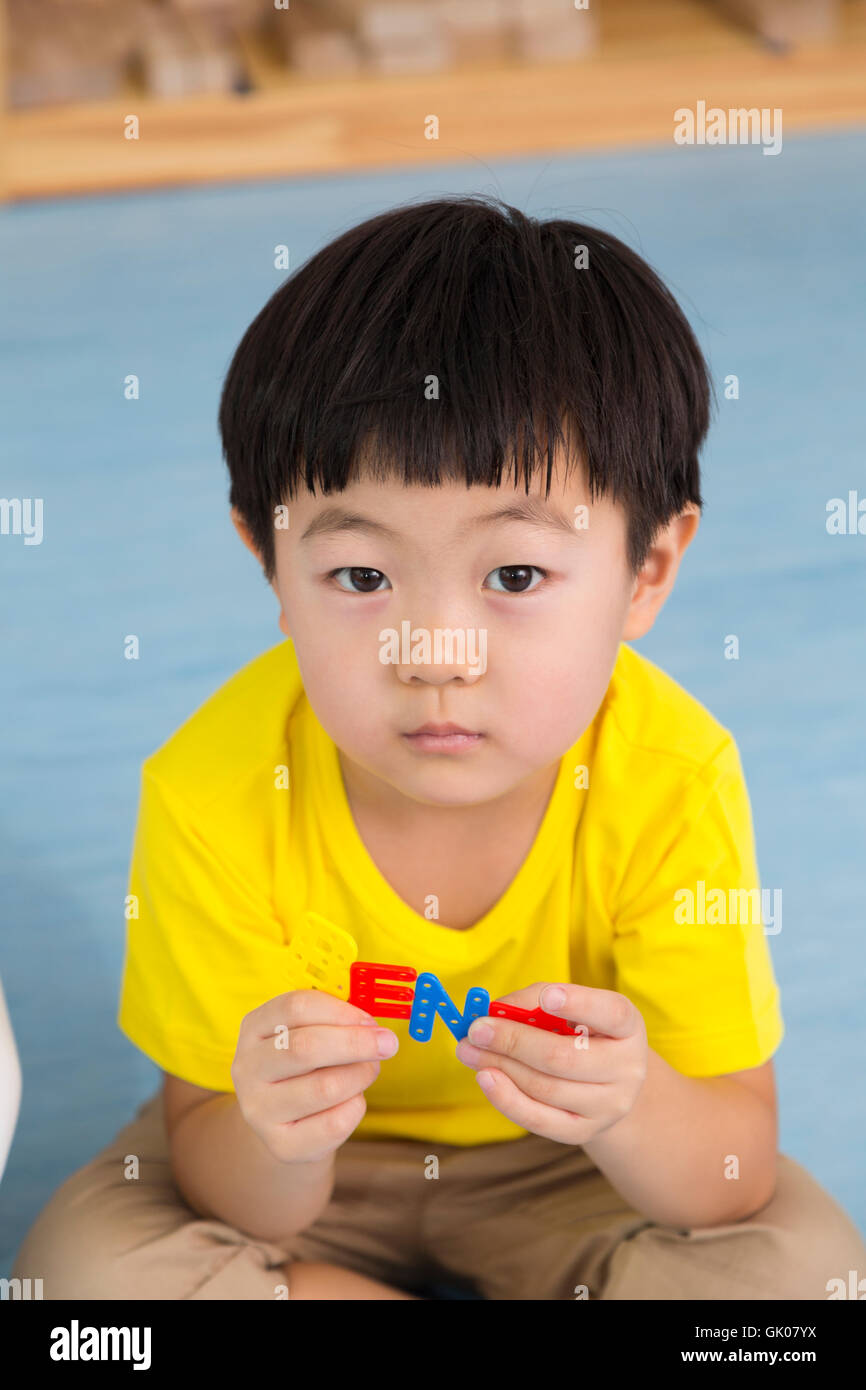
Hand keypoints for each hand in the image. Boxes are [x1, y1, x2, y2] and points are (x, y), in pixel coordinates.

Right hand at [231, 989, 397, 1164]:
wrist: (287, 1122)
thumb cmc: (305, 1066)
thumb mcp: (309, 1033)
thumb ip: (335, 1022)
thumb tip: (373, 1029)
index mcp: (254, 1028)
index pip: (295, 1008)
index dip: (340, 1011)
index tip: (370, 1020)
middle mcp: (247, 1068)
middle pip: (305, 1047)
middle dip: (356, 1043)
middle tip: (388, 1043)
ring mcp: (259, 1110)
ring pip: (324, 1087)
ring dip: (360, 1075)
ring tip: (368, 1071)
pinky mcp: (280, 1144)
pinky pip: (334, 1123)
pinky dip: (356, 1107)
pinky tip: (352, 1100)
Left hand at [455, 981, 647, 1143]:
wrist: (605, 1082)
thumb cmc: (580, 1033)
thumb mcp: (569, 1007)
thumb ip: (534, 1001)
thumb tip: (493, 1012)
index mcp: (628, 1026)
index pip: (611, 1013)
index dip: (580, 1004)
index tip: (548, 995)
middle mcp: (627, 1068)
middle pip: (564, 1058)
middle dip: (513, 1041)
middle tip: (476, 1030)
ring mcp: (609, 1105)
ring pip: (545, 1088)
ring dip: (500, 1067)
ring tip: (469, 1050)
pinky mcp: (584, 1131)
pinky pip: (539, 1120)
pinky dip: (507, 1098)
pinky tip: (485, 1078)